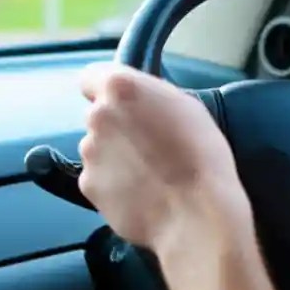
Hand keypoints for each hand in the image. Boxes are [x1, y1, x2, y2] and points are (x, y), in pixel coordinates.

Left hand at [78, 63, 250, 250]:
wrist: (196, 212)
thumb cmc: (202, 154)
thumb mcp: (187, 106)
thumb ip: (150, 97)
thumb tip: (133, 105)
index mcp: (121, 88)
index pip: (90, 76)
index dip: (107, 90)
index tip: (125, 102)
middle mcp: (97, 117)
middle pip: (99, 115)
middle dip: (118, 125)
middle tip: (149, 141)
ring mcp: (88, 154)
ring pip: (98, 147)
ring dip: (116, 155)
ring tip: (150, 172)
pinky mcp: (87, 187)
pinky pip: (99, 177)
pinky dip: (115, 183)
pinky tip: (143, 192)